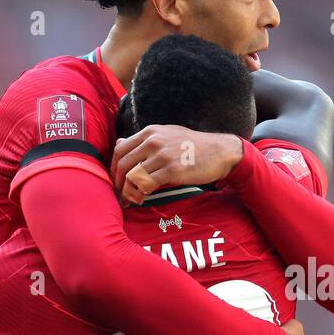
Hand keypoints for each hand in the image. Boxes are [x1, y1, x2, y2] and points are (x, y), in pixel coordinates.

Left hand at [112, 125, 242, 203]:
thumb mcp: (167, 135)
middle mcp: (153, 141)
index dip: (113, 168)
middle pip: (123, 163)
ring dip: (126, 192)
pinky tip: (139, 200)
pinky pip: (147, 184)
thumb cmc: (193, 146)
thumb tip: (119, 143)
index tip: (114, 180)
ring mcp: (163, 155)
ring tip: (126, 202)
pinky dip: (139, 194)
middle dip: (116, 182)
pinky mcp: (172, 170)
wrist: (220, 152)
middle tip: (116, 195)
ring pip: (133, 175)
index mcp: (150, 132)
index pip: (120, 149)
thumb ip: (144, 140)